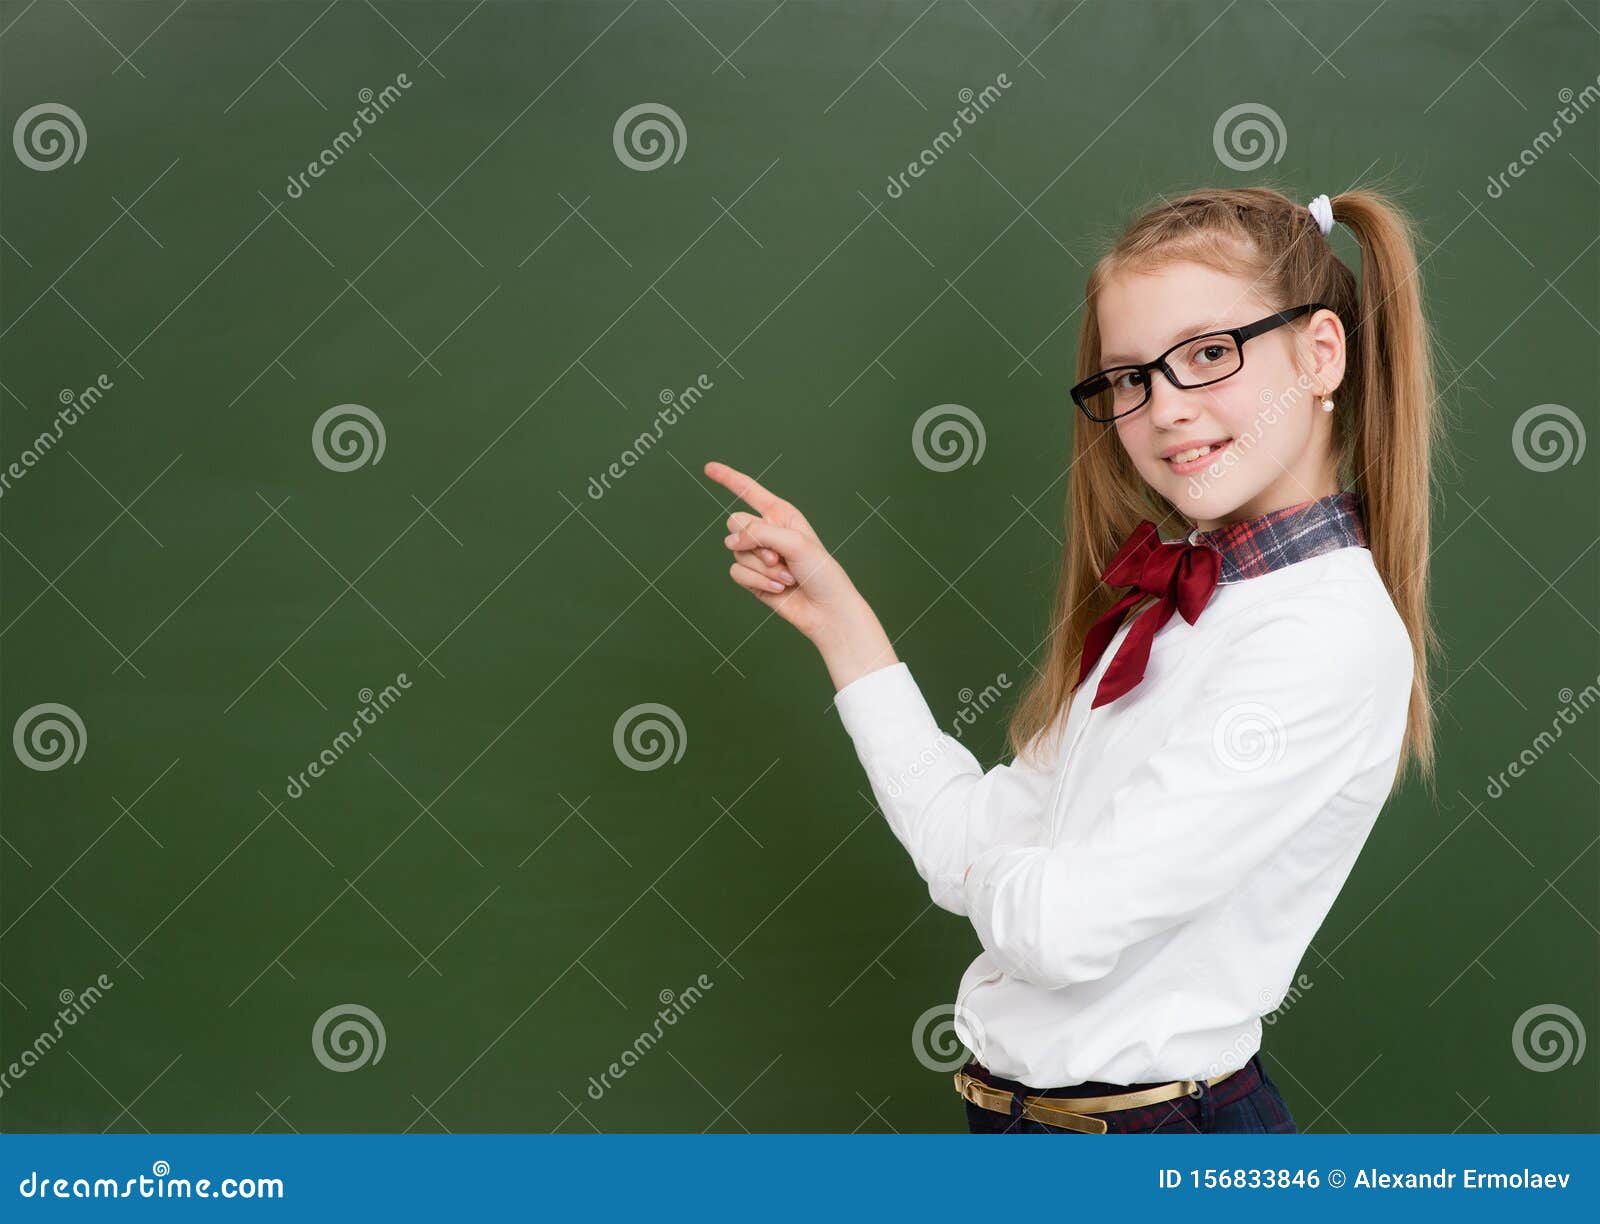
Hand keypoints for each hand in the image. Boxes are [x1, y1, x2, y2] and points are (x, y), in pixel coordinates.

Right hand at [702, 460, 864, 642]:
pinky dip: (758, 582)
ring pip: (736, 552)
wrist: (826, 609)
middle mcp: (767, 532)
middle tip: (777, 556)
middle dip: (753, 541)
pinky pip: (737, 573)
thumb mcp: (795, 542)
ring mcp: (758, 555)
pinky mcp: (753, 578)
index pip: (749, 491)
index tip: (708, 468)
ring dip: (762, 568)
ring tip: (787, 575)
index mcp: (781, 514)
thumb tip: (730, 542)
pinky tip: (780, 588)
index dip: (728, 478)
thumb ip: (759, 534)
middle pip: (735, 523)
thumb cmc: (821, 571)